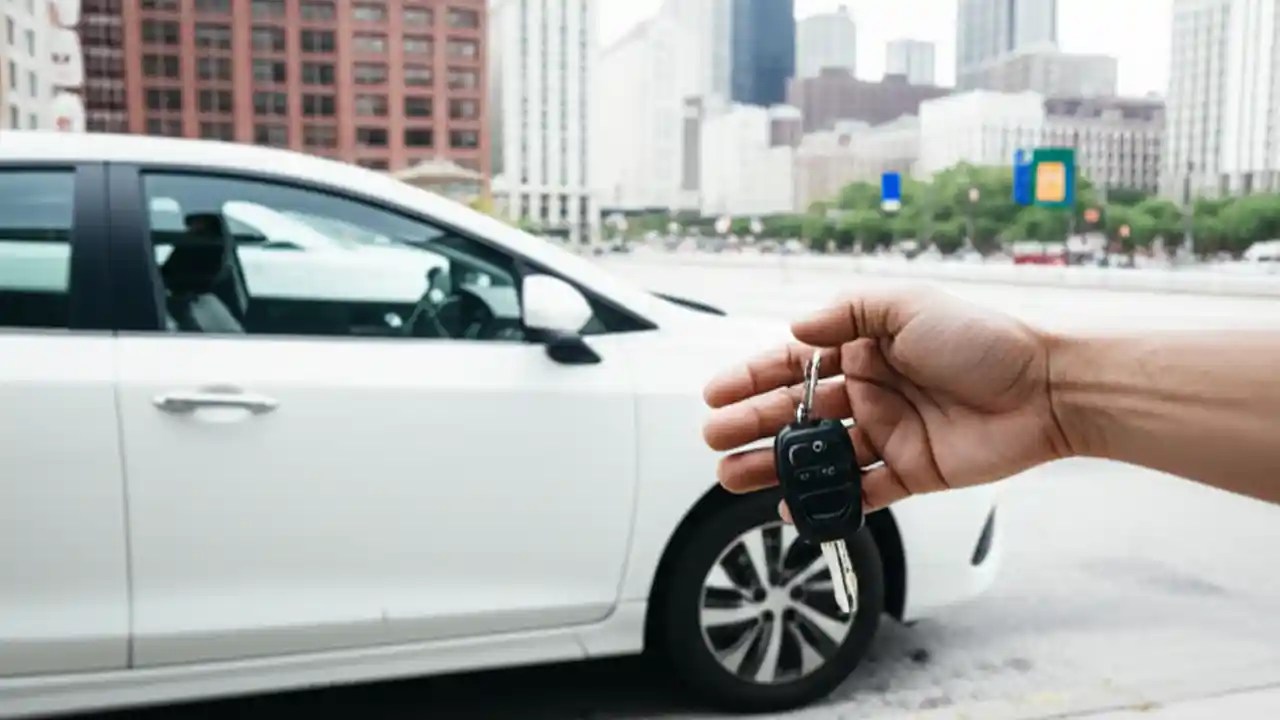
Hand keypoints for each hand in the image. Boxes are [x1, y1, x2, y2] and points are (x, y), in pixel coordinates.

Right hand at [701, 287, 1072, 519]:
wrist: (1048, 389)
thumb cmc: (983, 339)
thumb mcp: (907, 306)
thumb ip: (846, 315)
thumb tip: (795, 330)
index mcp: (865, 348)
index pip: (794, 364)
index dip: (752, 378)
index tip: (714, 394)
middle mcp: (871, 390)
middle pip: (796, 413)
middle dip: (750, 426)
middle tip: (713, 441)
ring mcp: (888, 433)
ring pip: (818, 455)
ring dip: (774, 466)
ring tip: (733, 477)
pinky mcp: (910, 472)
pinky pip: (859, 491)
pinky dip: (826, 501)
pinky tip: (793, 508)